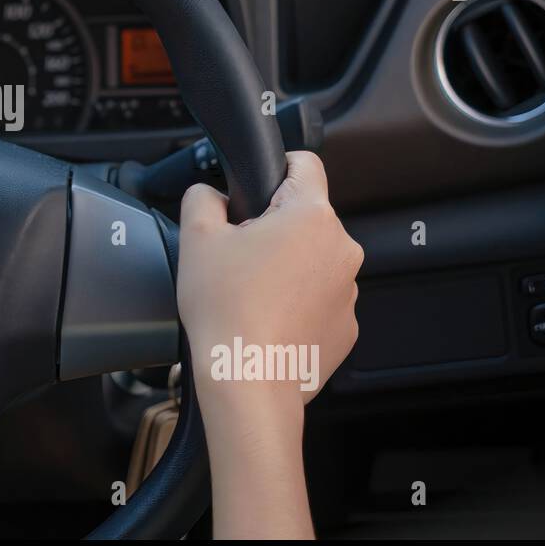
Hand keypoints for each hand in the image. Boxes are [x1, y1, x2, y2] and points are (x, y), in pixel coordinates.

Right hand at [176, 151, 362, 537]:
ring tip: (249, 294)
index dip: (276, 167)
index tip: (256, 188)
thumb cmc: (225, 311)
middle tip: (236, 255)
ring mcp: (349, 291)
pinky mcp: (347, 328)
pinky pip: (319, 300)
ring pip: (313, 261)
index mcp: (311, 216)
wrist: (247, 382)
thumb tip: (211, 195)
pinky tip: (266, 320)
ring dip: (287, 267)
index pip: (305, 163)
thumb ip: (202, 198)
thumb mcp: (196, 239)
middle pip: (305, 218)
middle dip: (273, 228)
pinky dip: (297, 304)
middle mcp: (342, 249)